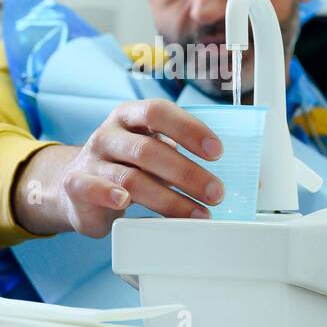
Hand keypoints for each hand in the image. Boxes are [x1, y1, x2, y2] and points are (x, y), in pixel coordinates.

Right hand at [13, 99, 224, 237]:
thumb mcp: (154, 153)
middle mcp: (110, 133)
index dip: (189, 129)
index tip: (217, 151)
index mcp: (132, 116)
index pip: (159, 112)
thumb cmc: (127, 166)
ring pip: (131, 177)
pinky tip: (126, 203)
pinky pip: (93, 188)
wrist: (77, 185)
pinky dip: (110, 195)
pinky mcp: (78, 185)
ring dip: (169, 198)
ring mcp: (93, 159)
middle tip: (216, 192)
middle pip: (149, 149)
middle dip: (188, 173)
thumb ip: (189, 160)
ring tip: (197, 214)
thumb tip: (248, 181)